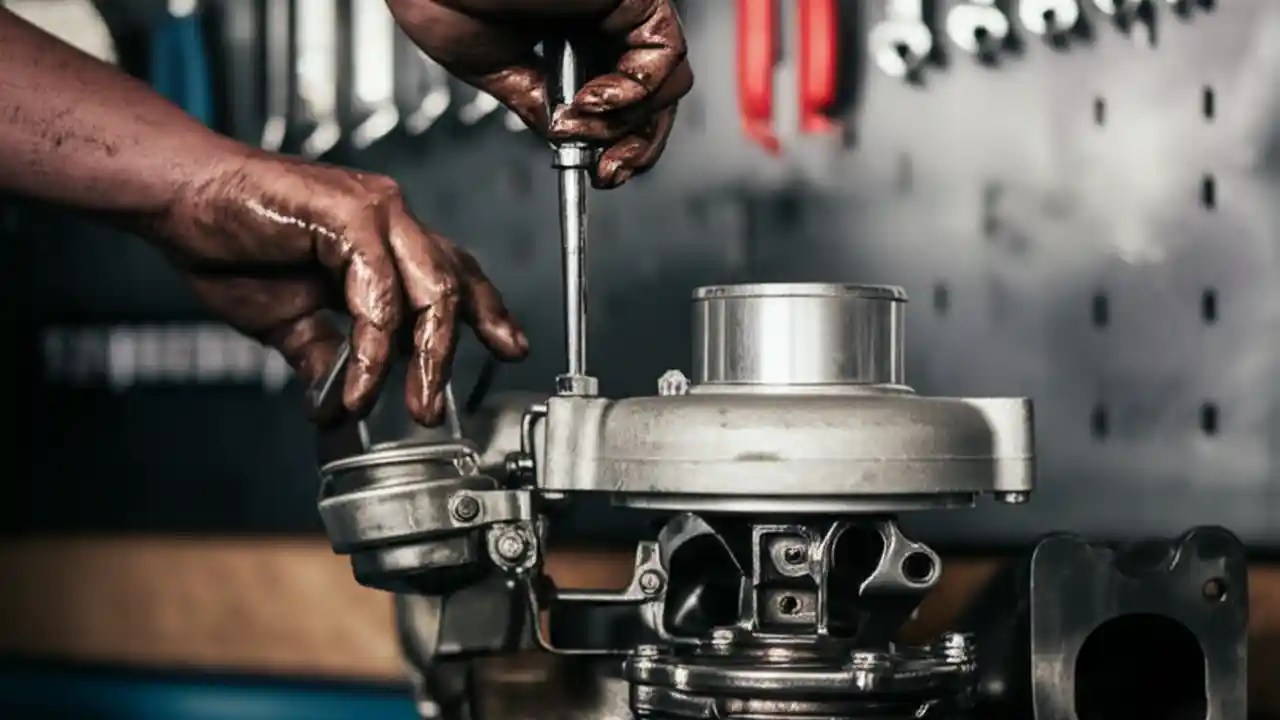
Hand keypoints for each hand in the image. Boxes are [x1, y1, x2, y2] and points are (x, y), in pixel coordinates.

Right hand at [156, 150, 527, 425]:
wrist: (178, 202)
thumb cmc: (230, 247)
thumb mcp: (291, 321)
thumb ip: (328, 356)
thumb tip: (340, 405)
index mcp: (387, 241)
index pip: (456, 275)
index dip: (488, 313)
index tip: (511, 350)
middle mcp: (392, 220)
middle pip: (455, 287)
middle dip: (453, 353)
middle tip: (434, 408)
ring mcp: (375, 211)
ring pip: (431, 289)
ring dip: (425, 356)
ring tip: (411, 404)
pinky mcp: (348, 213)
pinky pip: (379, 290)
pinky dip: (374, 344)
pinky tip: (360, 380)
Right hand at [387, 0, 693, 187]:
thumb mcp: (499, 71)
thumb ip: (543, 105)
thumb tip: (572, 142)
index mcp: (576, 29)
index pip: (630, 94)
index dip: (624, 140)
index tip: (605, 172)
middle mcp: (605, 14)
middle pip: (660, 92)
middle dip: (637, 143)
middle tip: (607, 172)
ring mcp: (621, 3)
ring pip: (669, 79)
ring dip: (626, 120)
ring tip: (577, 123)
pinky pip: (664, 54)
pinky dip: (634, 91)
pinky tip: (593, 99)